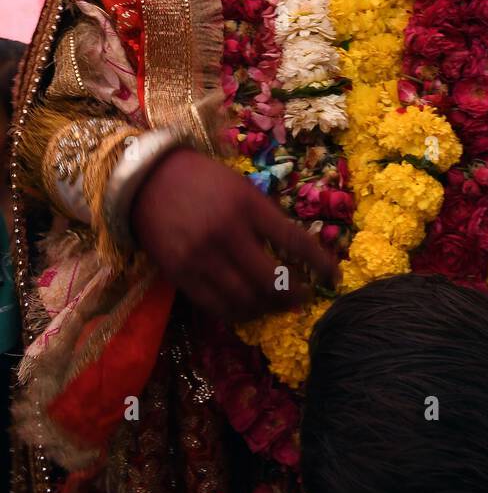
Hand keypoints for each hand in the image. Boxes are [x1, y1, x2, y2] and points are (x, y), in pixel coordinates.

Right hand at [130, 148, 337, 321]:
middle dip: (293, 293)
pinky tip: (248, 309)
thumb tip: (293, 251)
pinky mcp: (180, 275)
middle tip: (302, 296)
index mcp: (248, 205)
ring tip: (276, 304)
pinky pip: (216, 306)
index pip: (293, 240)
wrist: (148, 179)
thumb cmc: (202, 179)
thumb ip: (265, 217)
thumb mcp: (242, 187)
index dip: (319, 263)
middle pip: (271, 279)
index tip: (334, 276)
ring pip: (245, 299)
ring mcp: (202, 257)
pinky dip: (237, 313)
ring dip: (267, 307)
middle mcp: (226, 233)